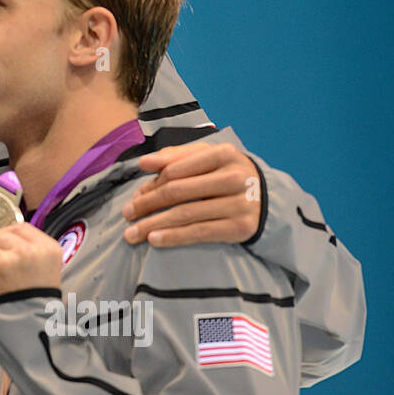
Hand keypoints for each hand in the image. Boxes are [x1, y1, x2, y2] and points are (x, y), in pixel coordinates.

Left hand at [0, 222, 63, 303]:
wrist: (29, 325)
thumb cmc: (38, 301)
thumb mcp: (47, 269)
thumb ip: (32, 251)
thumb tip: (10, 237)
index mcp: (48, 248)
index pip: (22, 227)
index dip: (10, 235)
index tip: (5, 244)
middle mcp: (30, 250)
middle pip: (2, 235)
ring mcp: (9, 259)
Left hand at [121, 141, 259, 246]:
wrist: (267, 198)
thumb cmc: (226, 174)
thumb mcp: (207, 157)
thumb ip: (176, 156)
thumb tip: (144, 163)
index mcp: (223, 154)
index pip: (176, 169)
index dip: (151, 183)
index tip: (135, 194)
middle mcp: (234, 177)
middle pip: (178, 192)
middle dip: (147, 204)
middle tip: (126, 214)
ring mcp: (239, 203)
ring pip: (185, 214)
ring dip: (153, 225)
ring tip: (131, 233)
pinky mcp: (241, 228)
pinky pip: (199, 233)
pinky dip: (173, 237)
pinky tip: (154, 240)